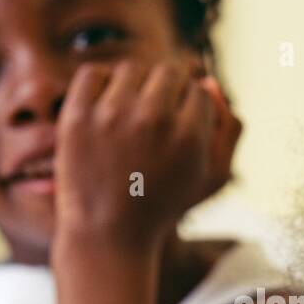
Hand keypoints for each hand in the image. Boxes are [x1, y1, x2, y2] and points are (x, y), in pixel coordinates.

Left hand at [54, 59, 241, 248]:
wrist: (107, 235)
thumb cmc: (164, 205)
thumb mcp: (212, 177)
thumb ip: (227, 129)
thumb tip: (208, 80)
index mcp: (189, 135)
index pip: (199, 90)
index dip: (191, 111)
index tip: (177, 134)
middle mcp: (152, 119)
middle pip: (169, 72)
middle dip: (166, 93)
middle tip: (154, 123)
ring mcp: (111, 116)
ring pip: (132, 69)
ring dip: (134, 88)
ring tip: (129, 119)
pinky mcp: (76, 117)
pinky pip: (92, 73)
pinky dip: (98, 86)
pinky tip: (103, 111)